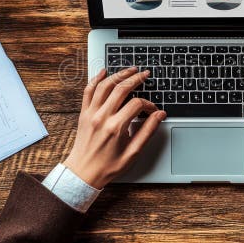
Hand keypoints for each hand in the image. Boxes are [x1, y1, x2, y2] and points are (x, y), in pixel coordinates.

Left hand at [63, 67, 165, 188]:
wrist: (83, 172)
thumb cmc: (108, 166)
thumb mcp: (133, 152)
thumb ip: (147, 131)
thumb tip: (159, 115)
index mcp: (116, 127)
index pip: (136, 104)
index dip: (148, 104)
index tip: (152, 110)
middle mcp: (102, 117)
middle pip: (121, 89)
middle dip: (135, 78)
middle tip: (145, 74)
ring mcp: (91, 113)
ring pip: (105, 85)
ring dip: (118, 74)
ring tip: (130, 70)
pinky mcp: (84, 113)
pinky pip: (88, 91)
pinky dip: (96, 79)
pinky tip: (103, 72)